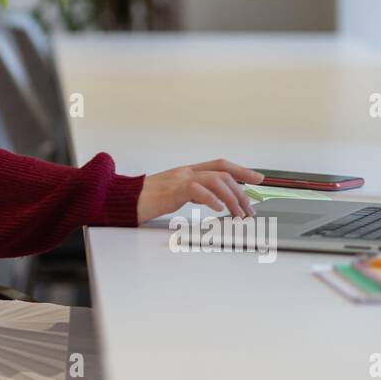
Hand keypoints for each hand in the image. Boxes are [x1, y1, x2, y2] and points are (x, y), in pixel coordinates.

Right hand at [136, 159, 263, 223]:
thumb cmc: (144, 201)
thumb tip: (216, 203)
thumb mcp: (173, 195)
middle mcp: (185, 172)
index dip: (241, 170)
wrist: (122, 200)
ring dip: (231, 198)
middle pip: (222, 173)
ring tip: (238, 214)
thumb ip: (192, 194)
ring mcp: (178, 179)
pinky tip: (219, 210)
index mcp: (186, 172)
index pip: (219, 165)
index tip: (259, 178)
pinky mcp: (171, 190)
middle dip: (241, 191)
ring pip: (214, 180)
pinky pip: (196, 190)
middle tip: (250, 210)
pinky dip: (211, 199)